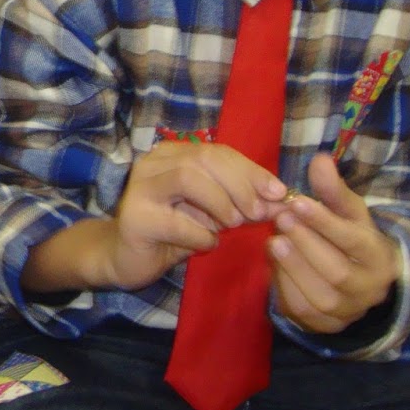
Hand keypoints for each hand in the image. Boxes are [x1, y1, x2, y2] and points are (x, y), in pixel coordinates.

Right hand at [106, 140, 287, 290]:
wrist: (127, 258)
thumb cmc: (174, 231)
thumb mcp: (214, 212)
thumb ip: (243, 202)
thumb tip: (283, 201)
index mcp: (172, 153)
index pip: (218, 151)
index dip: (251, 170)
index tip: (279, 192)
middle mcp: (152, 162)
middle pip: (204, 158)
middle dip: (239, 184)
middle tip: (258, 212)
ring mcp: (139, 188)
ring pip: (188, 178)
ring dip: (220, 203)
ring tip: (234, 224)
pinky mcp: (135, 219)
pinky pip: (178, 222)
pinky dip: (202, 236)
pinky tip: (205, 244)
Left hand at [269, 154, 398, 334]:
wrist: (358, 280)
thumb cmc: (350, 238)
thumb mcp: (347, 212)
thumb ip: (332, 189)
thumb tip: (319, 160)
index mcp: (380, 258)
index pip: (354, 242)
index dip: (324, 222)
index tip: (296, 200)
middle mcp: (370, 290)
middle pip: (337, 272)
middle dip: (306, 244)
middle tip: (281, 218)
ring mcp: (349, 311)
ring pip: (320, 296)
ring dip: (293, 267)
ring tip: (274, 241)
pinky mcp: (326, 325)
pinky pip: (303, 311)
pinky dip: (285, 287)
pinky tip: (274, 263)